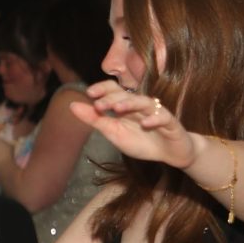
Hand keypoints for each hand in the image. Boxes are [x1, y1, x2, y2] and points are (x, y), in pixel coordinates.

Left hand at [71, 82, 196, 166]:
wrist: (171, 153)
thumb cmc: (143, 142)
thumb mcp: (114, 133)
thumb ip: (95, 119)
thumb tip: (72, 105)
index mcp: (126, 106)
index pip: (114, 89)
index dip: (102, 88)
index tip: (90, 94)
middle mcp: (140, 106)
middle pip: (127, 94)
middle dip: (112, 98)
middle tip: (100, 105)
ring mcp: (156, 112)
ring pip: (144, 102)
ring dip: (130, 104)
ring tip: (118, 109)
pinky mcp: (171, 122)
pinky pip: (163, 117)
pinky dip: (154, 119)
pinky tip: (145, 124)